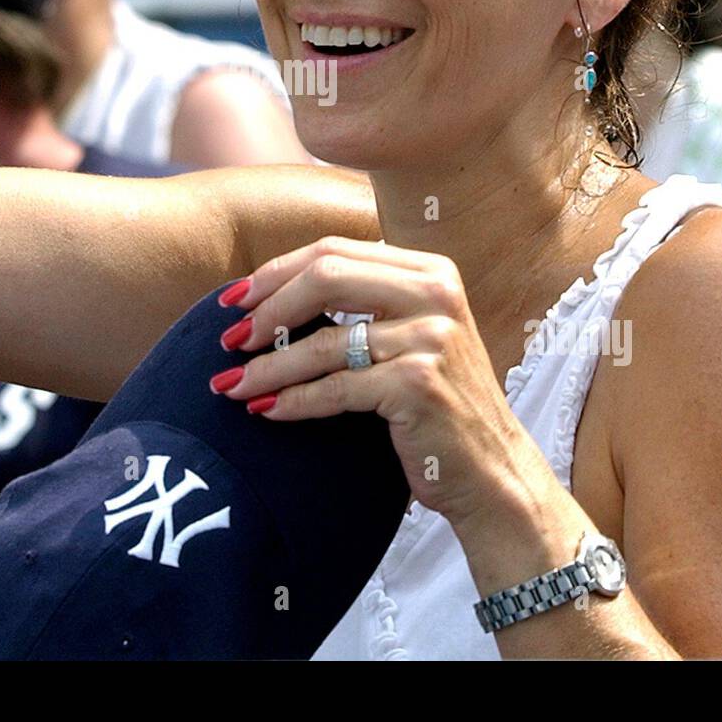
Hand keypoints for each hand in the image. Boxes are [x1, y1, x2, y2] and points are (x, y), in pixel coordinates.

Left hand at [211, 237, 530, 524]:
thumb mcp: (411, 334)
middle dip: (267, 308)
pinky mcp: (419, 383)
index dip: (277, 272)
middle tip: (230, 339)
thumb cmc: (438, 404)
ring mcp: (431, 336)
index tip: (234, 299)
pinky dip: (293, 401)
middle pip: (325, 277)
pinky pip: (335, 388)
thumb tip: (271, 292)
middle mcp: (435, 292)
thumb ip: (364, 302)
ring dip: (267, 366)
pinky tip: (266, 410)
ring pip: (323, 342)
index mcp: (429, 270)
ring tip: (231, 385)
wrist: (491, 471)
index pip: (335, 250)